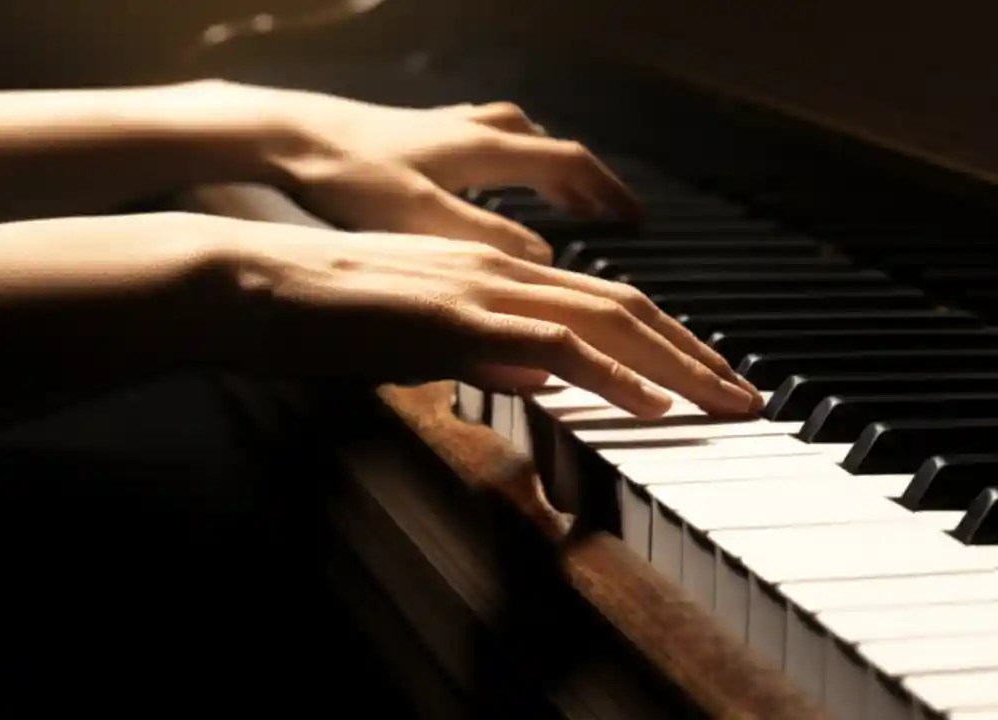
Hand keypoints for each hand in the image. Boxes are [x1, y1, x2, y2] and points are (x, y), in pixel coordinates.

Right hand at [200, 214, 754, 415]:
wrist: (250, 284)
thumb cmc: (324, 315)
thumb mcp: (422, 337)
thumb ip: (485, 352)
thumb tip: (542, 376)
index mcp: (496, 276)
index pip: (604, 306)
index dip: (666, 342)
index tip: (707, 379)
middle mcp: (503, 272)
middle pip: (627, 308)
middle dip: (696, 356)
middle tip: (746, 396)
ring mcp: (482, 289)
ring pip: (607, 320)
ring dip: (677, 365)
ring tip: (726, 403)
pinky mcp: (456, 318)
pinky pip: (553, 344)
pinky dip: (612, 375)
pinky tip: (651, 403)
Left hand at [240, 84, 641, 262]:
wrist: (287, 133)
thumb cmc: (348, 178)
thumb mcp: (421, 218)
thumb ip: (487, 241)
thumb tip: (546, 260)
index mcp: (486, 150)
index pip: (571, 165)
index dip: (609, 194)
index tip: (636, 222)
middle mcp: (476, 131)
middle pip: (554, 149)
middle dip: (591, 183)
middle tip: (615, 214)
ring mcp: (448, 129)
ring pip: (522, 141)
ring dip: (554, 168)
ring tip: (570, 199)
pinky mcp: (421, 136)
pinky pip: (489, 143)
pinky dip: (513, 164)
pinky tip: (497, 186)